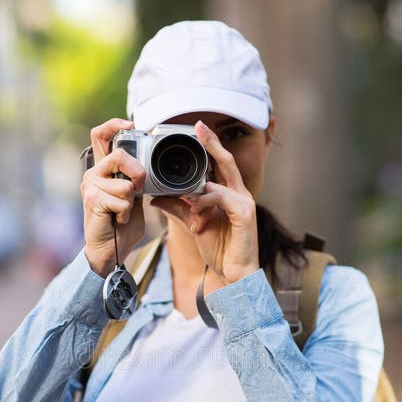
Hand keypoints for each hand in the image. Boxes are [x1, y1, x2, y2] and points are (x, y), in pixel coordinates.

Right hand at [81, 118, 145, 276]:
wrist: (109, 250)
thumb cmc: (121, 225)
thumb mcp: (133, 197)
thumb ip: (135, 180)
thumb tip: (147, 166)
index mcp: (103, 170)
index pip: (100, 135)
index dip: (114, 124)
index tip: (131, 125)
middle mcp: (93, 174)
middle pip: (119, 156)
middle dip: (137, 173)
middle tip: (137, 190)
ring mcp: (90, 186)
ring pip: (125, 184)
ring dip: (131, 202)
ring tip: (121, 212)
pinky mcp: (92, 199)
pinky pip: (122, 200)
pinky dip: (126, 213)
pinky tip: (117, 219)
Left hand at [150, 120, 258, 284]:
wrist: (236, 275)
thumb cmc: (221, 250)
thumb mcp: (194, 224)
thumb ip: (178, 209)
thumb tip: (157, 198)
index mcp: (230, 195)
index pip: (220, 164)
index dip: (210, 145)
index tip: (197, 129)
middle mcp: (240, 195)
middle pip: (226, 162)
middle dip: (212, 143)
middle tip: (198, 127)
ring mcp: (245, 203)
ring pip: (220, 181)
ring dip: (198, 189)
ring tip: (185, 199)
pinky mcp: (245, 214)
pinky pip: (222, 198)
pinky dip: (205, 201)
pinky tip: (196, 211)